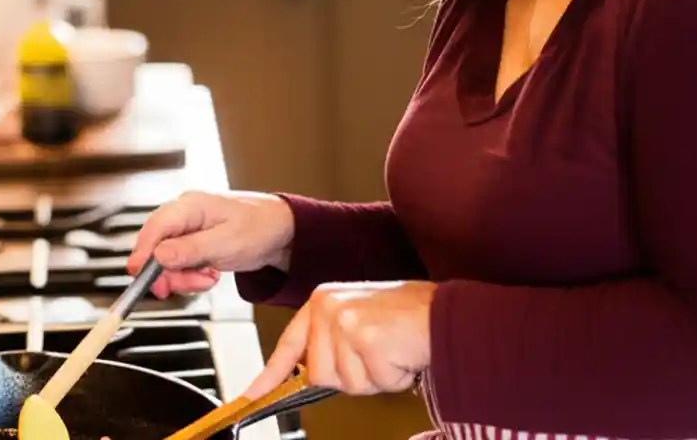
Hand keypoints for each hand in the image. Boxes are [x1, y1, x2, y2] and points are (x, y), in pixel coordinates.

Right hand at [127, 190, 295, 297]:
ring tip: (208, 278)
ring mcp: (188, 228)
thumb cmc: (260, 227)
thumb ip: (190, 250)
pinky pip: (180, 263)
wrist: (282, 231)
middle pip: (157, 246)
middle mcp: (185, 214)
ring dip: (184, 276)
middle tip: (185, 286)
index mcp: (190, 205)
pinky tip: (209, 274)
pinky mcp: (193, 242)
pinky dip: (191, 275)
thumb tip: (158, 257)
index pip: (155, 228)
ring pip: (167, 259)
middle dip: (169, 272)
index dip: (143, 253)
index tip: (139, 276)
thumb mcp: (226, 243)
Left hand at [245, 281, 436, 397]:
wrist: (445, 310)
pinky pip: (372, 382)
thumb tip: (313, 372)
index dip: (271, 375)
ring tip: (391, 351)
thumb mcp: (359, 319)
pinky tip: (401, 354)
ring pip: (345, 382)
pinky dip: (392, 377)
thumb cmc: (411, 316)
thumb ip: (333, 340)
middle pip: (321, 373)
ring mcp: (345, 323)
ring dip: (374, 377)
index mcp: (324, 301)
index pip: (290, 344)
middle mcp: (329, 308)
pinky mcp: (365, 339)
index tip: (251, 395)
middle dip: (352, 375)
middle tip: (378, 354)